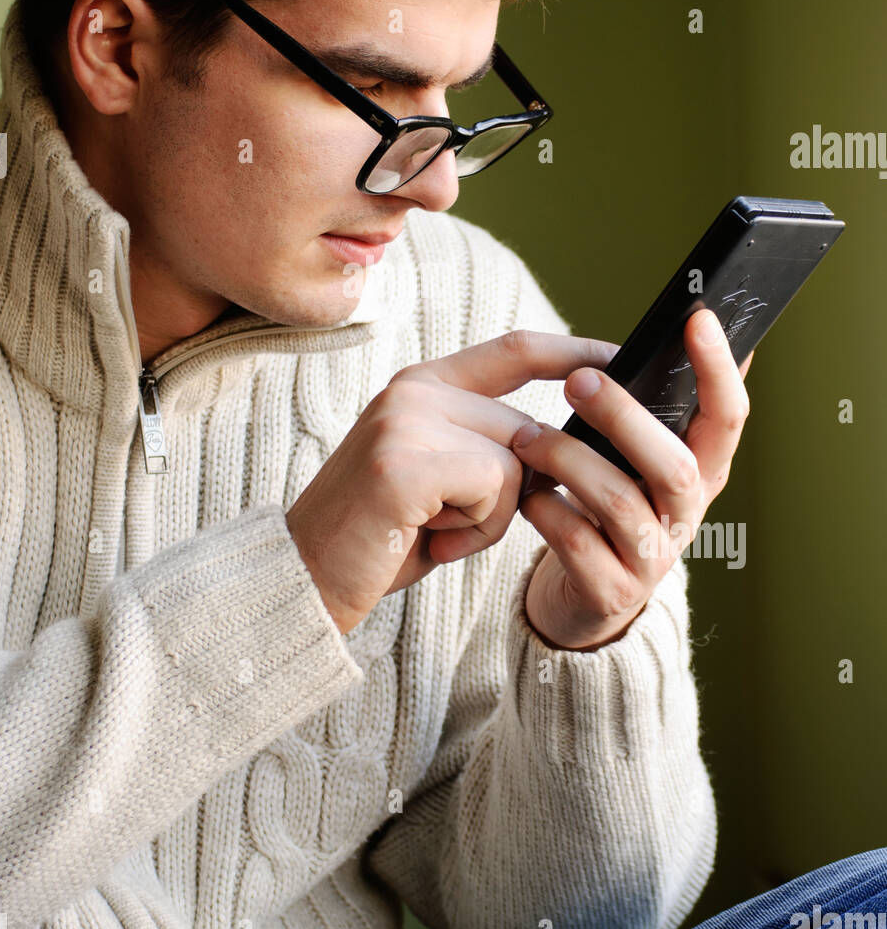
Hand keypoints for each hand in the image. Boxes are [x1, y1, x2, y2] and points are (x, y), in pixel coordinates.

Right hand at [285, 329, 620, 634]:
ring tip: (433, 528)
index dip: (575, 353)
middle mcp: (415, 389)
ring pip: (517, 461)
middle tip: (449, 523)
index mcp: (423, 384)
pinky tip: (429, 537)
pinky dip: (477, 531)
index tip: (622, 360)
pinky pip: (496, 490)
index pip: (517, 349)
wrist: (307, 579)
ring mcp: (407, 420)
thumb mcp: (439, 477)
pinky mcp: (407, 462)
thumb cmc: (381, 536)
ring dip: (492, 516)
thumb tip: (561, 447)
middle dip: (514, 492)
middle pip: (528, 427)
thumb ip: (488, 448)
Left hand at [512, 308, 753, 651]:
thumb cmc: (606, 503)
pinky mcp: (612, 592)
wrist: (584, 595)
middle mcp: (687, 515)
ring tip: (526, 437)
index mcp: (702, 471)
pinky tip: (526, 495)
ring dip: (567, 460)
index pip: (729, 417)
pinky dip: (546, 511)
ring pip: (618, 501)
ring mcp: (653, 558)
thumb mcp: (633, 457)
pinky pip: (577, 542)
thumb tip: (674, 327)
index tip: (698, 318)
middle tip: (577, 381)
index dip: (718, 369)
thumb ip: (646, 410)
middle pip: (676, 465)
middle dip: (624, 417)